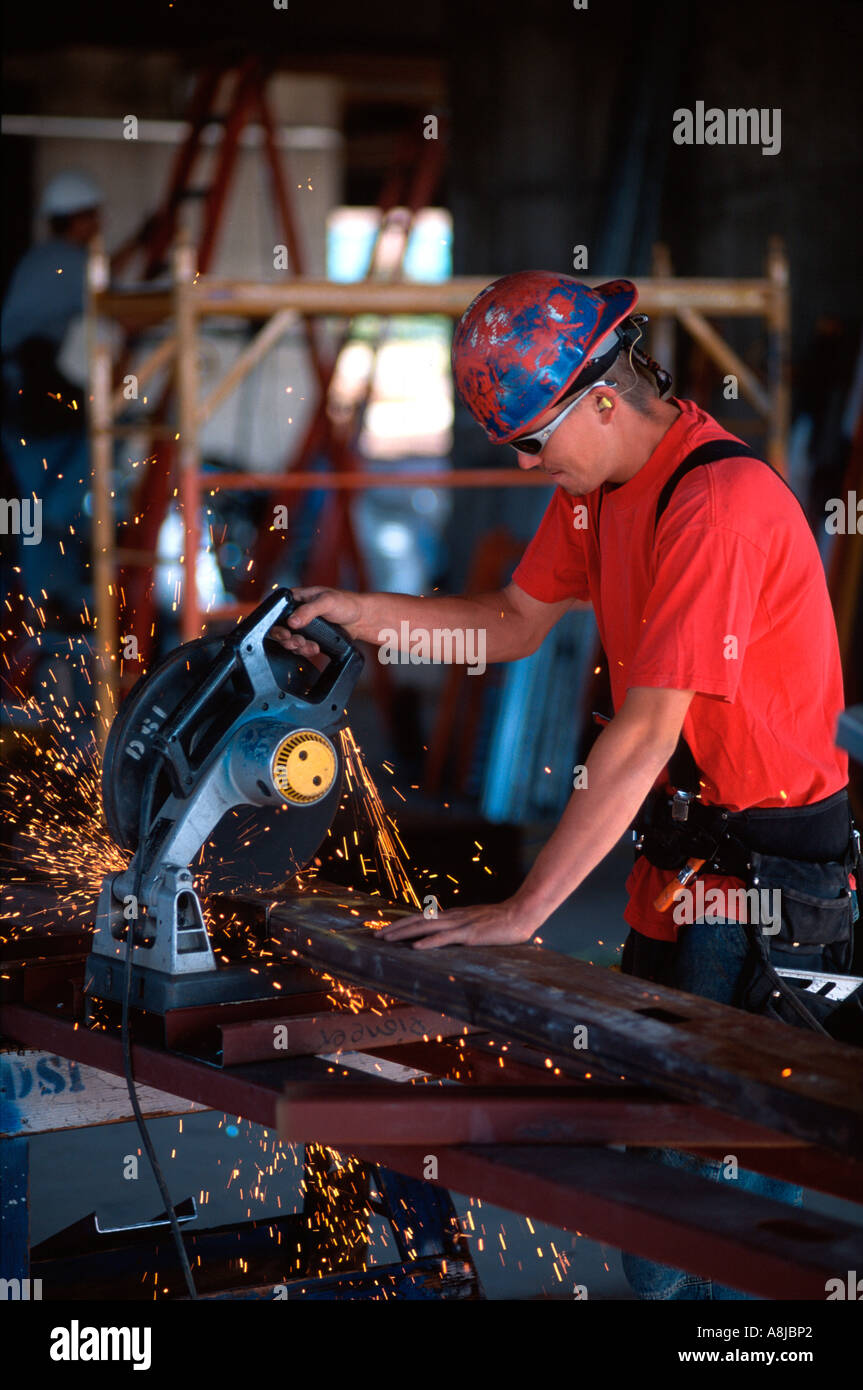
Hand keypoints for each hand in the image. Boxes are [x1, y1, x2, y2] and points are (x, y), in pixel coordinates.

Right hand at [270, 586, 362, 658]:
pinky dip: (305, 650)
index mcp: (296, 598)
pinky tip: (315, 648)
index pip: (276, 610)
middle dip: (286, 638)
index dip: (275, 623)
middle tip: (297, 641)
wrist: (360, 618)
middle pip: (279, 628)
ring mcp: (302, 625)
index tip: (284, 632)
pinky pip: (300, 647)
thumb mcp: (326, 602)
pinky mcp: (309, 637)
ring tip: (310, 646)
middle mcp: (296, 612)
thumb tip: (292, 621)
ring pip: (289, 640)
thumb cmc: (346, 603)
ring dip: (296, 646)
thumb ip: (308, 610)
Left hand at [378, 897, 540, 949]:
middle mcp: (452, 917)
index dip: (402, 924)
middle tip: (375, 935)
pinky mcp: (469, 934)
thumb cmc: (501, 922)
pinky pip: (445, 938)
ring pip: (425, 927)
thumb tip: (449, 936)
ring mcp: (459, 924)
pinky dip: (429, 942)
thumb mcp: (476, 924)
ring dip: (403, 934)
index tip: (385, 930)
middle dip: (394, 928)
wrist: (521, 913)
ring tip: (386, 940)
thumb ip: (462, 929)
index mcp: (453, 916)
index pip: (422, 918)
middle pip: (416, 920)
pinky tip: (416, 947)